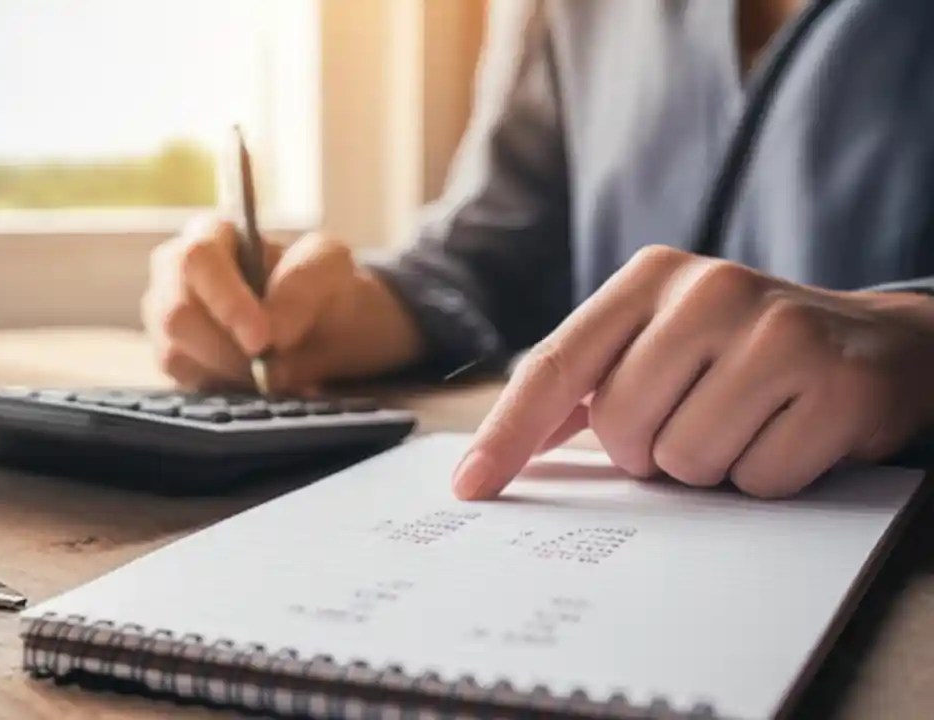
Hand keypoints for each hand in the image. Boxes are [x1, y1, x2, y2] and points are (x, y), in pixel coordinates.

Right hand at [141, 216, 422, 392]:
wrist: (332, 328)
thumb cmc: (322, 285)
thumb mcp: (330, 266)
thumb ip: (303, 284)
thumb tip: (272, 333)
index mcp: (209, 235)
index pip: (197, 260)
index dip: (226, 302)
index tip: (262, 339)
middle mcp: (175, 277)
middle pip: (175, 315)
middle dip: (227, 350)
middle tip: (270, 368)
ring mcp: (167, 322)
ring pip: (174, 355)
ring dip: (230, 374)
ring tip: (274, 378)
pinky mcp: (175, 362)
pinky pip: (182, 384)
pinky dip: (225, 392)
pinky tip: (259, 389)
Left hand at [454, 245, 933, 499]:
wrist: (876, 342)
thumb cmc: (742, 351)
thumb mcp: (660, 341)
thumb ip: (585, 384)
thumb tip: (494, 453)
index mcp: (651, 277)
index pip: (556, 365)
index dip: (507, 433)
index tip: (470, 486)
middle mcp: (710, 290)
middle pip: (619, 427)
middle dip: (648, 448)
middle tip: (696, 416)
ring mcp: (776, 332)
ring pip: (684, 461)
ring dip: (709, 465)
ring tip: (745, 421)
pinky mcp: (833, 383)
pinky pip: (756, 480)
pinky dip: (765, 477)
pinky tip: (790, 432)